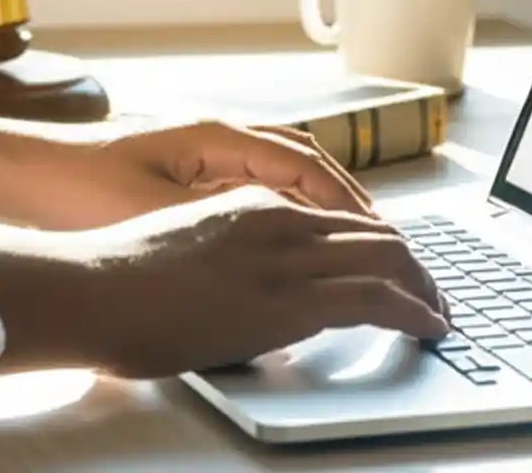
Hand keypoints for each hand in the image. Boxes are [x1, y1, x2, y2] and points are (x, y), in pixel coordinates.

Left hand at [0, 120, 372, 229]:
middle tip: (380, 237)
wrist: (19, 176)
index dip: (345, 201)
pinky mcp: (189, 168)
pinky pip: (259, 181)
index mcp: (218, 136)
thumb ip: (220, 226)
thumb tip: (280, 246)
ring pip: (284, 167)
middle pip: (305, 159)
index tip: (376, 234)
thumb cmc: (77, 190)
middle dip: (346, 197)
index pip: (305, 164)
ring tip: (351, 235)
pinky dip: (288, 203)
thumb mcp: (153, 213)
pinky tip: (295, 234)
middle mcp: (220, 134)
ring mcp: (205, 149)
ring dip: (320, 198)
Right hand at [0, 187, 449, 377]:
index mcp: (257, 204)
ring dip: (425, 289)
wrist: (91, 288)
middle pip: (378, 234)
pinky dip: (415, 311)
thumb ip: (233, 258)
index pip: (342, 218)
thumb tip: (252, 295)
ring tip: (440, 314)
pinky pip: (378, 298)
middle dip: (415, 266)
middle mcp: (284, 220)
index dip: (380, 244)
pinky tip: (429, 326)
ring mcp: (290, 256)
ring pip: (389, 259)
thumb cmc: (120, 279)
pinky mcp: (292, 299)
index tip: (396, 268)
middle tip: (432, 294)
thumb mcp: (190, 249)